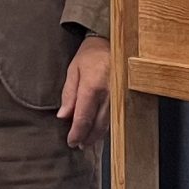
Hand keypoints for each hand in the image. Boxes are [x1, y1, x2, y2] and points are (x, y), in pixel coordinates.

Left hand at [57, 34, 110, 148]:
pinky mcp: (125, 97)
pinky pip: (115, 118)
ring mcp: (119, 97)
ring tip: (87, 142)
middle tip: (78, 146)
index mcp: (92, 87)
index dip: (77, 133)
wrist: (113, 42)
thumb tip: (63, 116)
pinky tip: (99, 133)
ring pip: (108, 124)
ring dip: (97, 136)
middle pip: (97, 125)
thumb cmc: (89, 56)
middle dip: (87, 138)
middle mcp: (109, 94)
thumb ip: (68, 94)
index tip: (71, 142)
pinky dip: (106, 127)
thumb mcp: (73, 71)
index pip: (83, 117)